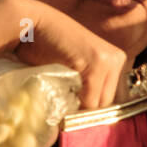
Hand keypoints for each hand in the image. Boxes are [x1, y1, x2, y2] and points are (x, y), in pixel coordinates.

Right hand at [11, 0, 126, 110]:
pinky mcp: (98, 62)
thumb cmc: (44, 48)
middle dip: (84, 110)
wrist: (29, 26)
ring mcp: (110, 60)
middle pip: (106, 102)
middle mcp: (117, 58)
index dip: (88, 108)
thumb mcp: (72, 67)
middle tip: (61, 108)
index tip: (69, 112)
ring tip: (58, 98)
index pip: (108, 98)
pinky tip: (59, 95)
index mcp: (115, 59)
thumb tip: (83, 120)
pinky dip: (74, 105)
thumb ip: (83, 86)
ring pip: (98, 104)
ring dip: (78, 108)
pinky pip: (90, 100)